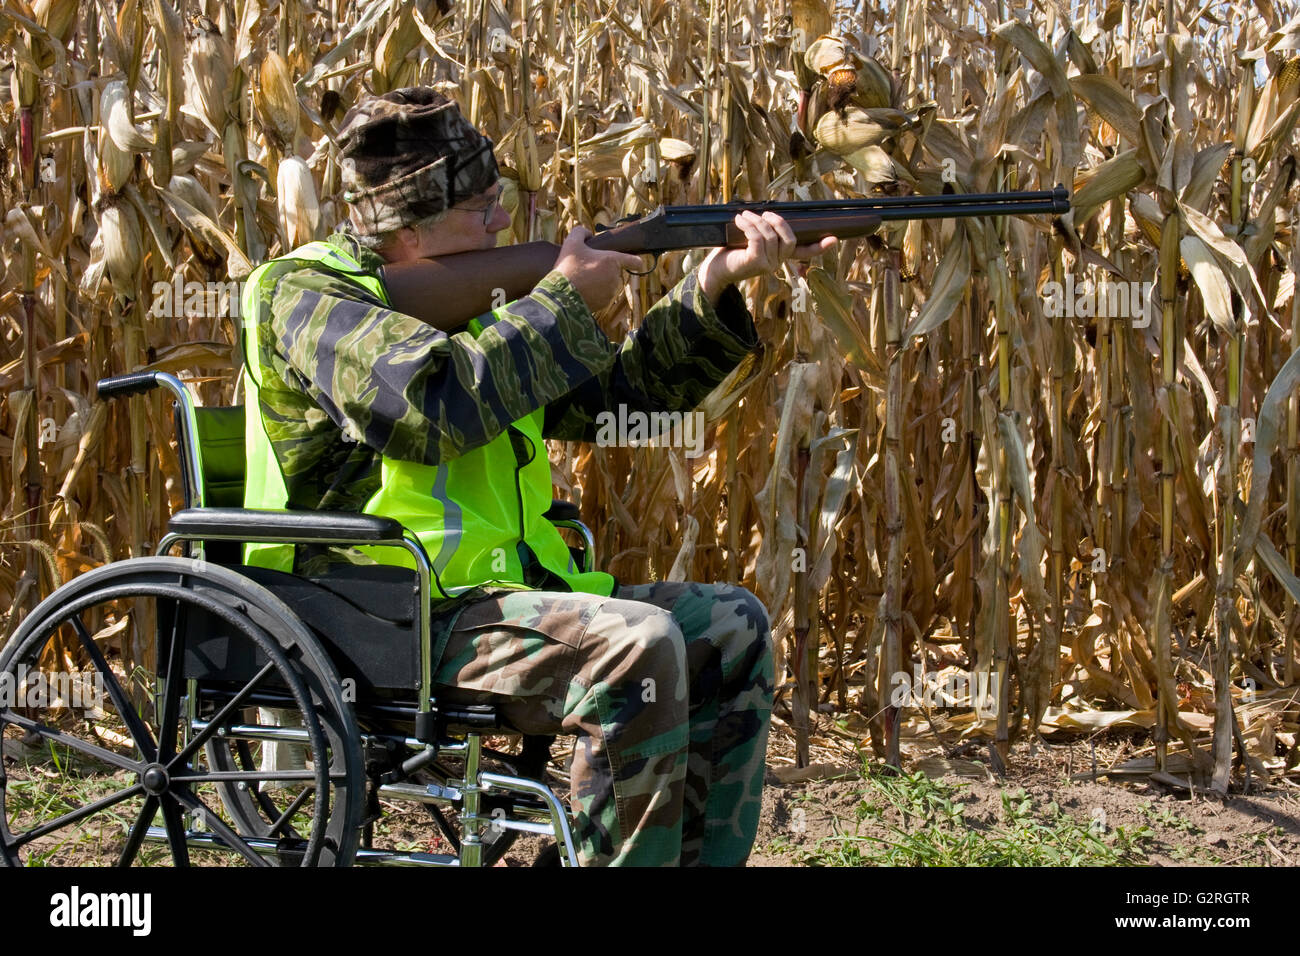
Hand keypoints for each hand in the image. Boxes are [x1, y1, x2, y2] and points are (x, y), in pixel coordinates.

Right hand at [553, 226, 644, 312]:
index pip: (635, 261)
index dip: (635, 261)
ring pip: (610, 284)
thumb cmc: (568, 268)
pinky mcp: (604, 304)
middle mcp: (615, 277)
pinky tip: (583, 290)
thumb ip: (581, 232)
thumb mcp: (571, 243)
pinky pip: (604, 296)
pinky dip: (596, 293)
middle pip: (616, 271)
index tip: (635, 263)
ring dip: (601, 282)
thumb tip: (588, 234)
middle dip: (605, 269)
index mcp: (612, 260)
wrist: (561, 296)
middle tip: (588, 268)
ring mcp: (611, 292)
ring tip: (583, 280)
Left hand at [697, 211, 835, 303]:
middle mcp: (777, 264)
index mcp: (780, 258)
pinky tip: (740, 220)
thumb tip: (769, 213)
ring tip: (744, 215)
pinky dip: (748, 225)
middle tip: (764, 214)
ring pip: (770, 235)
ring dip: (757, 221)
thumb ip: (764, 231)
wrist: (715, 270)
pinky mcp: (756, 262)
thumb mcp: (751, 240)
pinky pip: (757, 237)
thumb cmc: (732, 252)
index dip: (819, 247)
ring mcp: (768, 265)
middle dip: (778, 222)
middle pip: (789, 238)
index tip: (833, 239)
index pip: (804, 253)